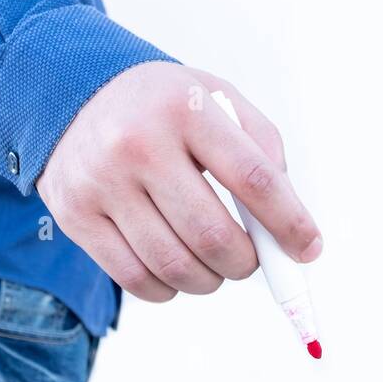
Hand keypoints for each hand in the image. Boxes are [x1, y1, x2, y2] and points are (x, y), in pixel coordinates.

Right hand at [35, 61, 322, 302]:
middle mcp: (139, 143)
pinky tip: (178, 271)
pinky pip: (134, 279)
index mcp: (185, 108)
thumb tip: (286, 223)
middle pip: (212, 234)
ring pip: (174, 265)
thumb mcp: (219, 100)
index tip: (308, 249)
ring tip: (218, 266)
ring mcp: (101, 182)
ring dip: (211, 280)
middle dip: (247, 262)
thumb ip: (261, 149)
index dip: (288, 222)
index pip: (252, 178)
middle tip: (253, 260)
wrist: (78, 92)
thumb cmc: (166, 105)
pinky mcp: (74, 215)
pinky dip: (169, 289)